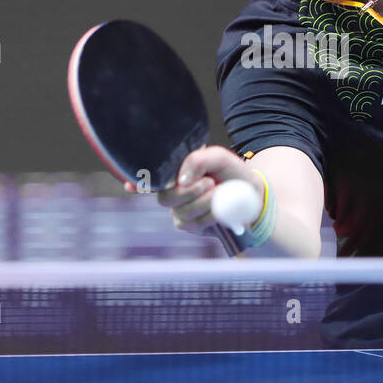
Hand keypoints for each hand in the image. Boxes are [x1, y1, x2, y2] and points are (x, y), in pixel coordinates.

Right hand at [121, 145, 264, 234]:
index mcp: (176, 170)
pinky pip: (192, 223)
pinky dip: (209, 215)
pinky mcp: (189, 225)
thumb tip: (180, 179)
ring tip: (218, 192)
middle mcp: (172, 189)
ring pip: (180, 212)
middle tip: (209, 182)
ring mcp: (178, 209)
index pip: (149, 176)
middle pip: (165, 197)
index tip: (131, 185)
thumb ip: (198, 160)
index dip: (136, 181)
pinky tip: (218, 208)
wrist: (251, 194)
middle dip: (188, 192)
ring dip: (204, 202)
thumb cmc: (232, 172)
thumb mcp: (220, 157)